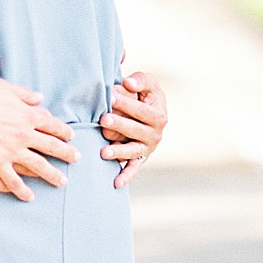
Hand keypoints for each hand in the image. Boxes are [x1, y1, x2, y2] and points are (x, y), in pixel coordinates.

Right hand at [0, 55, 77, 201]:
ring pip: (38, 165)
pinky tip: (30, 196)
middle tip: (76, 159)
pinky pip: (12, 179)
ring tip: (62, 182)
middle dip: (66, 153)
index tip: (70, 136)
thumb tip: (39, 97)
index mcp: (26, 113)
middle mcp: (23, 132)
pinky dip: (22, 189)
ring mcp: (11, 149)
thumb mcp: (1, 87)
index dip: (63, 130)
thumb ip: (22, 93)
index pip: (52, 124)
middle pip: (51, 145)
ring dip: (52, 174)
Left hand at [99, 70, 167, 187]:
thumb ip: (140, 80)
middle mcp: (155, 134)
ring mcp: (147, 148)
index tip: (111, 96)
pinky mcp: (140, 158)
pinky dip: (126, 176)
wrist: (150, 111)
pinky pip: (133, 168)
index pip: (142, 111)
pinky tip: (115, 183)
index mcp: (159, 115)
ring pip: (133, 151)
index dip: (127, 104)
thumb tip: (128, 84)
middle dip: (120, 124)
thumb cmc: (145, 94)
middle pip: (136, 131)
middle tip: (104, 119)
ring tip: (104, 152)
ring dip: (119, 152)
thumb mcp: (148, 83)